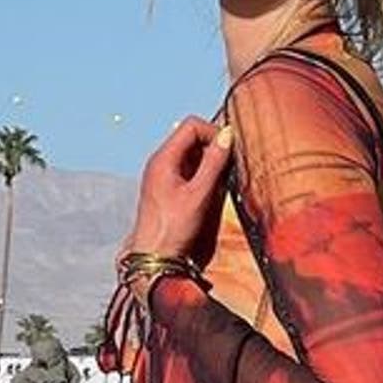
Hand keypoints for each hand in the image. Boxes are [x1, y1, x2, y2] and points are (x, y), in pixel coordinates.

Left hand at [119, 117, 234, 265]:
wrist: (154, 257)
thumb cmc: (172, 228)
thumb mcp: (199, 194)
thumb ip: (214, 163)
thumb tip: (228, 135)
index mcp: (164, 158)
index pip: (192, 125)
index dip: (213, 132)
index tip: (228, 151)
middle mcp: (161, 162)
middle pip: (192, 137)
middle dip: (213, 148)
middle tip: (226, 169)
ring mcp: (163, 174)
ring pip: (192, 153)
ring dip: (209, 162)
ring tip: (218, 183)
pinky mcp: (167, 187)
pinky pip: (189, 169)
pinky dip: (203, 174)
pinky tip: (209, 192)